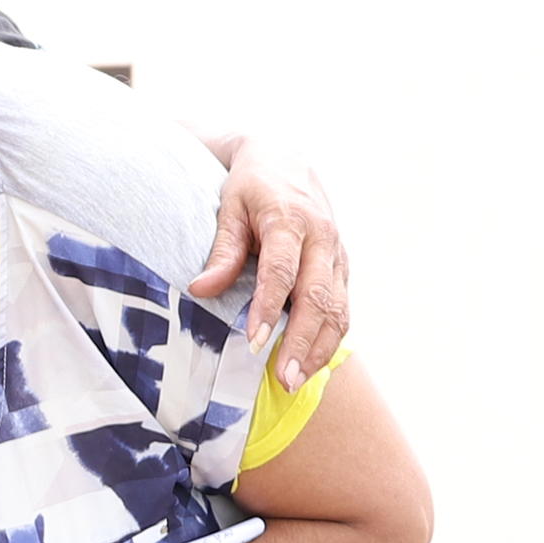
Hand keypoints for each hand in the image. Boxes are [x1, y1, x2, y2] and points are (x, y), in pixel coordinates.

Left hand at [195, 145, 352, 388]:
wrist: (287, 161)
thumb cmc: (250, 186)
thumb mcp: (229, 208)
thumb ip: (221, 250)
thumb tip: (200, 290)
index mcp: (290, 220)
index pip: (281, 271)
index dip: (269, 308)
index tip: (255, 341)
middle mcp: (322, 238)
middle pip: (317, 297)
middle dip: (303, 341)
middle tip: (284, 379)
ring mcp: (337, 254)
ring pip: (338, 308)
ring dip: (320, 348)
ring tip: (296, 381)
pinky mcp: (343, 267)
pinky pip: (342, 307)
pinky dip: (330, 338)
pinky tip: (311, 363)